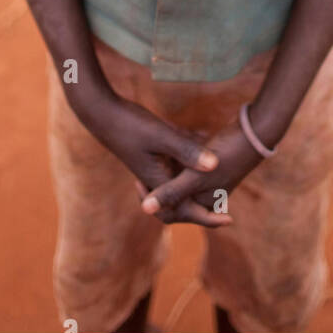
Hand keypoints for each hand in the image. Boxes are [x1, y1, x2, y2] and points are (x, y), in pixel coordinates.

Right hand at [95, 94, 232, 227]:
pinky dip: (190, 160)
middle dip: (204, 203)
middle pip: (183, 203)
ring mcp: (153, 167)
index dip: (208, 217)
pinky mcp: (152, 154)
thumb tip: (216, 166)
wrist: (102, 112)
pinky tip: (203, 141)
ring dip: (198, 182)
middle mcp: (156, 179)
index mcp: (158, 182)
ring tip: (220, 178)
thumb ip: (188, 150)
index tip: (229, 220)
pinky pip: (175, 164)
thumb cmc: (130, 125)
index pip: (185, 210)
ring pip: (181, 183)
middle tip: (224, 202)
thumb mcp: (163, 136)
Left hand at [139, 118, 263, 226]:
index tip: (138, 182)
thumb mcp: (195, 175)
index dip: (152, 202)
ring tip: (156, 151)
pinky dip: (180, 158)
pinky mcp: (210, 166)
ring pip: (179, 179)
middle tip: (145, 163)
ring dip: (169, 168)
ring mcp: (209, 181)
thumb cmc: (227, 155)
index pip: (169, 214)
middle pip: (173, 197)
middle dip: (160, 183)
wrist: (255, 131)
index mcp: (201, 204)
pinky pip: (187, 167)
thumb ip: (171, 192)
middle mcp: (205, 196)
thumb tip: (145, 210)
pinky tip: (173, 143)